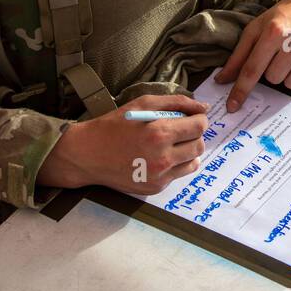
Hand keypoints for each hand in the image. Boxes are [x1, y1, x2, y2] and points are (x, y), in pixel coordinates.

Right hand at [38, 94, 208, 195]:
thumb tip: (202, 106)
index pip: (199, 126)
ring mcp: (159, 176)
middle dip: (195, 134)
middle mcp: (162, 158)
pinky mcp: (155, 187)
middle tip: (182, 130)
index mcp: (159, 133)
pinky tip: (161, 156)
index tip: (193, 117)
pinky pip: (179, 174)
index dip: (199, 119)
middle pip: (199, 145)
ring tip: (172, 144)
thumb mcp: (143, 104)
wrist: (87, 155)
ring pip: (193, 162)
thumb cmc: (114, 126)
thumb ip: (176, 102)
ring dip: (188, 150)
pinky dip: (176, 164)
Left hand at [214, 0, 290, 110]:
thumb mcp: (258, 27)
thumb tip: (222, 79)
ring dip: (289, 74)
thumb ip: (240, 54)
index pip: (253, 69)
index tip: (232, 106)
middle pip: (273, 79)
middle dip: (272, 70)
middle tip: (280, 54)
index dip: (241, 90)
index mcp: (274, 32)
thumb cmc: (285, 15)